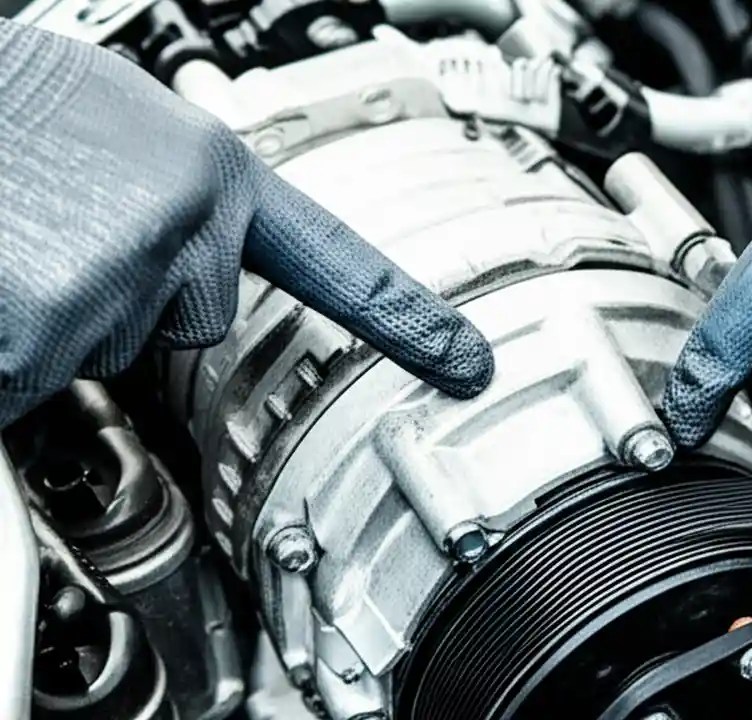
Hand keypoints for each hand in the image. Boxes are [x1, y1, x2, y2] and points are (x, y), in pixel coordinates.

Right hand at [0, 20, 493, 426]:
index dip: (407, 320)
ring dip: (59, 316)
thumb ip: (177, 198)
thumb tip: (197, 247)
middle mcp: (186, 221)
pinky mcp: (48, 324)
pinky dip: (6, 351)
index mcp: (213, 170)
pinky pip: (34, 378)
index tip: (465, 363)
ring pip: (109, 350)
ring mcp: (120, 273)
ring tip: (15, 242)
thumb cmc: (11, 114)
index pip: (336, 262)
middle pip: (190, 324)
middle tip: (54, 234)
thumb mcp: (119, 132)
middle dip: (123, 300)